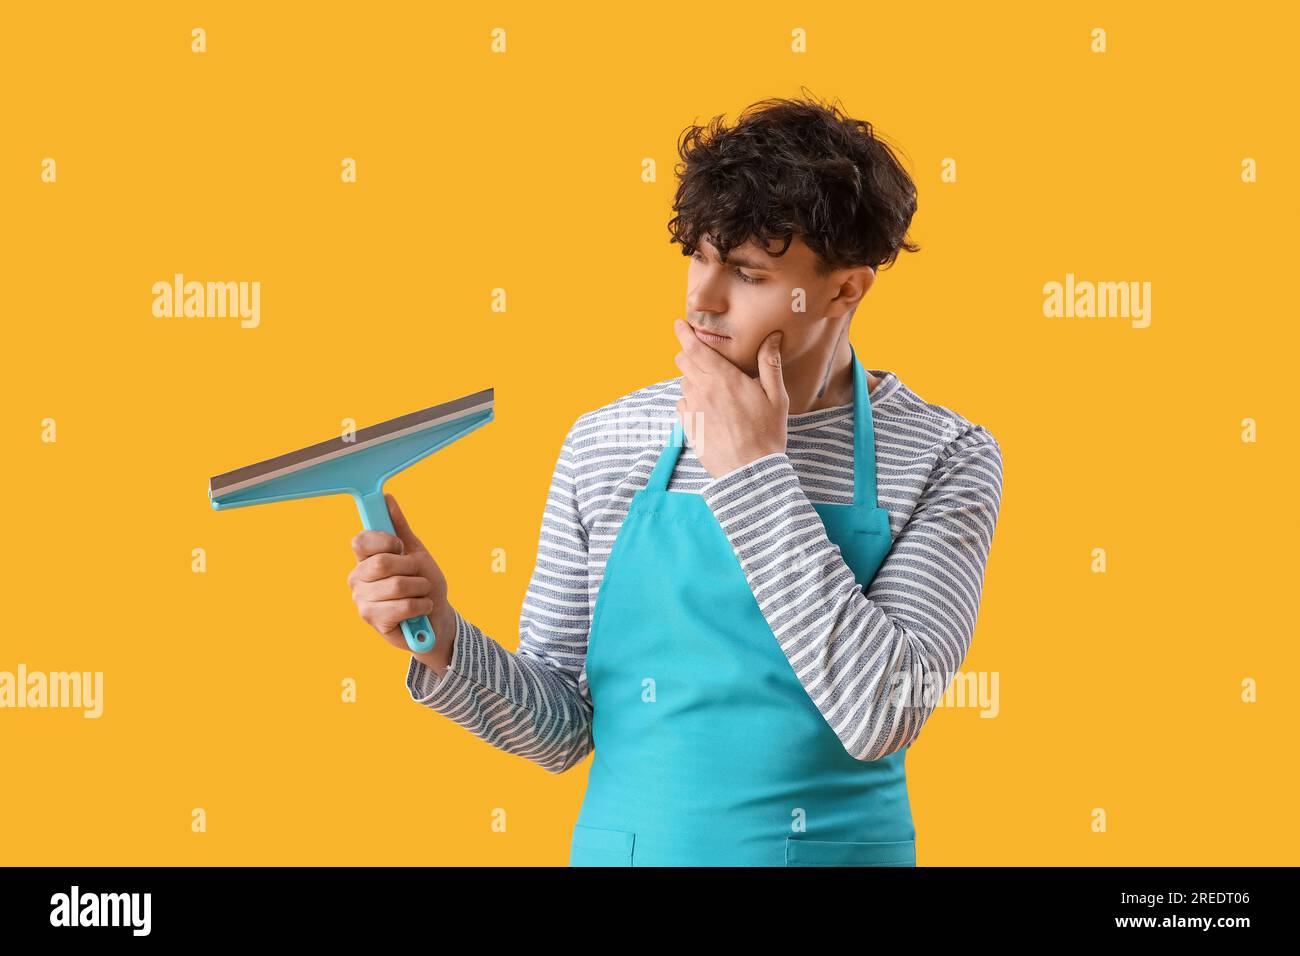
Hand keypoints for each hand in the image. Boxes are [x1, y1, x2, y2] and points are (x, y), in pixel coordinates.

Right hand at [347, 493, 455, 670]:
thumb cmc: (424, 584)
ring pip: (396, 586)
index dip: (385, 541)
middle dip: (411, 568)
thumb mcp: (416, 552)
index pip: (361, 541)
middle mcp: (358, 578)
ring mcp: (362, 600)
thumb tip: (387, 498)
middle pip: (381, 563)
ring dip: (420, 589)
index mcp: (365, 559)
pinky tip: (421, 609)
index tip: (401, 547)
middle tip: (418, 575)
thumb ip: (400, 527)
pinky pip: (403, 606)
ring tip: (422, 594)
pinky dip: (421, 606)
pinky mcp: (373, 620)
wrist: (436, 618)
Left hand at [673, 318, 788, 478]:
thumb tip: (772, 336)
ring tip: (712, 387)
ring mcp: (693, 409)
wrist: (750, 472)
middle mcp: (703, 390)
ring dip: (692, 378)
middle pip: (683, 361)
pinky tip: (706, 407)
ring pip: (683, 382)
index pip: (694, 347)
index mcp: (724, 378)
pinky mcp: (688, 426)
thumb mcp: (776, 397)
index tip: (679, 324)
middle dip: (688, 353)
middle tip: (701, 354)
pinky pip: (681, 404)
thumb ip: (769, 364)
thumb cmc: (767, 433)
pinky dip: (689, 400)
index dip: (684, 332)